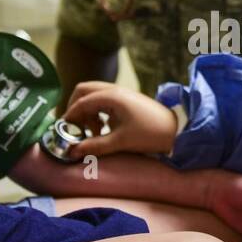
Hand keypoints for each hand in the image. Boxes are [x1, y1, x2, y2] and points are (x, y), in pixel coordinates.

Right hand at [64, 82, 178, 156]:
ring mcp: (120, 93)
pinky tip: (103, 128)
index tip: (65, 133)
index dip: (70, 117)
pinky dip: (97, 111)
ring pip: (93, 94)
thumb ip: (95, 146)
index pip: (81, 102)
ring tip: (94, 132)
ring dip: (87, 110)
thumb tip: (72, 151)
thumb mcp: (120, 142)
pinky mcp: (125, 99)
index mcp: (112, 96)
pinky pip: (102, 99)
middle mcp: (114, 90)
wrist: (176, 130)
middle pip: (83, 90)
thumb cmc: (150, 134)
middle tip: (77, 128)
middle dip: (75, 108)